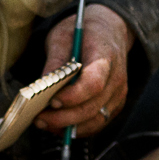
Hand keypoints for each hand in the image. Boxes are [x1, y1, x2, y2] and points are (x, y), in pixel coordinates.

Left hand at [35, 4, 132, 138]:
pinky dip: (77, 129)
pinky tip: (58, 126)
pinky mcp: (114, 104)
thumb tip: (41, 87)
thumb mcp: (63, 36)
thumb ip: (55, 60)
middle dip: (64, 118)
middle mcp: (117, 77)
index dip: (73, 96)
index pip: (94, 83)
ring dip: (69, 127)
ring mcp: (118, 94)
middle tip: (39, 118)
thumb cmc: (84, 32)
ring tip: (44, 123)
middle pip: (93, 107)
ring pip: (96, 120)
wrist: (109, 30)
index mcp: (106, 55)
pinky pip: (97, 123)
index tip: (52, 101)